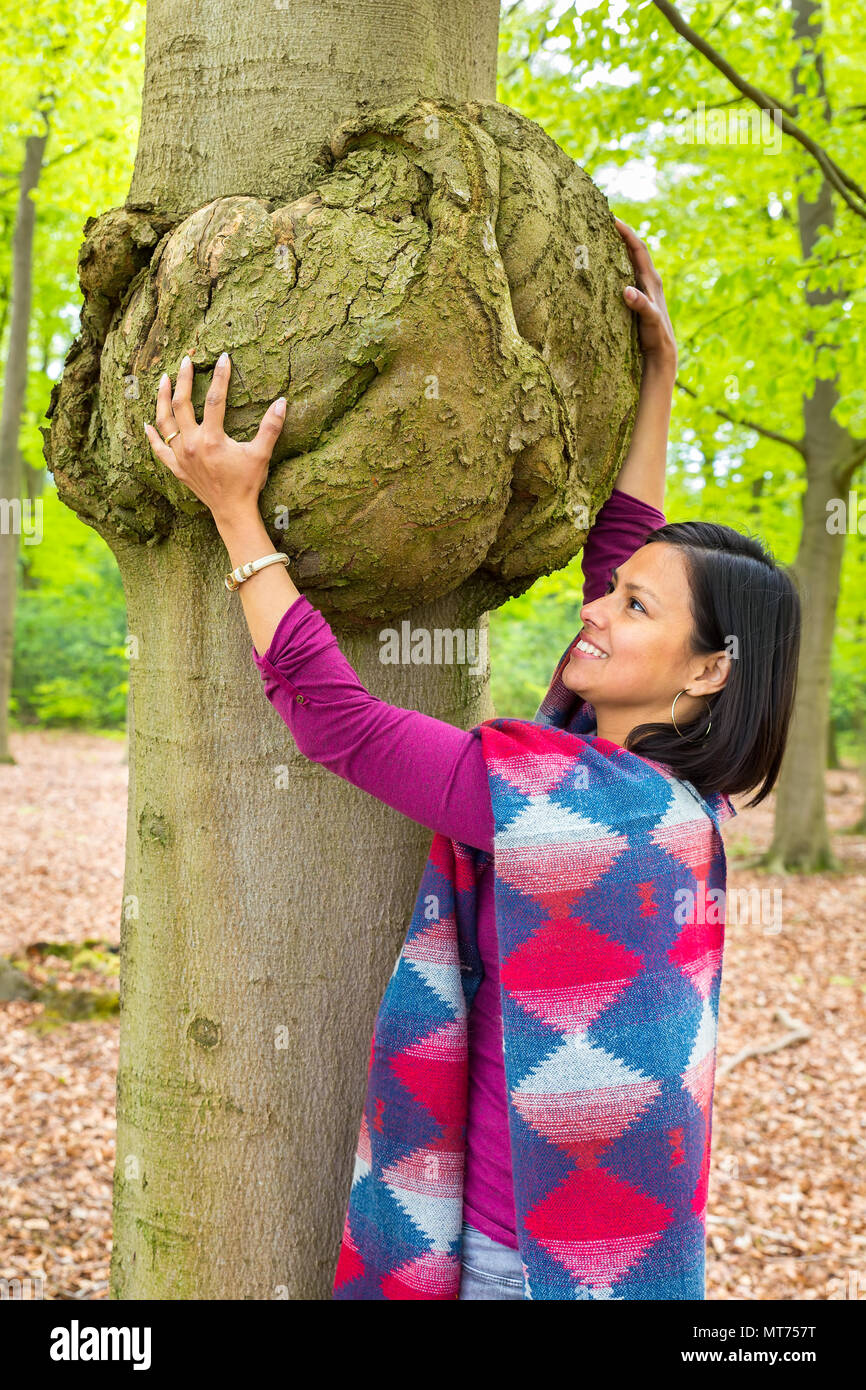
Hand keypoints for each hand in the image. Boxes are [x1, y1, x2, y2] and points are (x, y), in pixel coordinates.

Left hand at [143, 352, 285, 528]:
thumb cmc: (247, 483)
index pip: (214, 399)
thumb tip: (282, 402)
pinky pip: (158, 449)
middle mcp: (192, 444)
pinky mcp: (176, 468)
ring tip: (162, 380)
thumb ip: (271, 427)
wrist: (232, 512)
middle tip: (185, 360)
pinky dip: (152, 436)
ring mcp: (181, 456)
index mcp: (212, 439)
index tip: (223, 358)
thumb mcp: (261, 454)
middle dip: (183, 379)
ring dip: (161, 399)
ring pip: (164, 422)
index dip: (220, 376)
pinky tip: (147, 423)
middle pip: (181, 404)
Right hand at [614, 217, 676, 374]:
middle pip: (633, 250)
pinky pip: (623, 275)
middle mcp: (648, 281)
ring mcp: (642, 289)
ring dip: (615, 249)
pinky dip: (613, 266)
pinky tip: (601, 267)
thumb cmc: (656, 338)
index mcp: (652, 281)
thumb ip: (641, 306)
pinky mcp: (636, 298)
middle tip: (601, 222)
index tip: (611, 219)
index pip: (638, 249)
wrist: (662, 354)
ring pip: (627, 262)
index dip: (626, 233)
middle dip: (619, 235)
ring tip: (598, 238)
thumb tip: (626, 290)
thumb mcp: (650, 322)